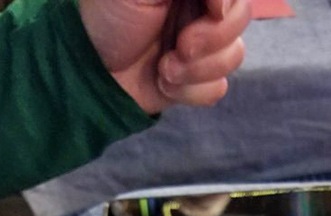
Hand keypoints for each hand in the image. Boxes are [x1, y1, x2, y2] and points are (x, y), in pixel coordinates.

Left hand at [79, 0, 251, 114]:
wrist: (89, 72)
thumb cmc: (108, 15)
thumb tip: (223, 8)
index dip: (227, 3)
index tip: (211, 11)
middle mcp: (201, 6)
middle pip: (241, 18)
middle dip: (209, 41)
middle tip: (179, 48)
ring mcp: (203, 43)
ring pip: (234, 56)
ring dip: (195, 70)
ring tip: (163, 69)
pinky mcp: (197, 78)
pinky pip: (218, 87)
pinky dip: (189, 91)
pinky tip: (164, 83)